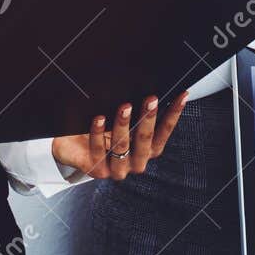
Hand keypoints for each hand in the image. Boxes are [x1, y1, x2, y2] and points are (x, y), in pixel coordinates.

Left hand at [52, 91, 188, 179]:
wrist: (74, 146)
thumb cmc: (103, 130)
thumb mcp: (123, 120)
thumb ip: (137, 110)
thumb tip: (149, 84)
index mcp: (147, 150)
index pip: (164, 133)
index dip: (174, 114)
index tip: (181, 95)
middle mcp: (136, 162)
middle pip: (145, 141)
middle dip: (148, 118)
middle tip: (151, 99)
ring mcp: (116, 169)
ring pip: (122, 147)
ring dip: (123, 125)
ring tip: (125, 106)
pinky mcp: (96, 170)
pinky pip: (98, 150)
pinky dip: (98, 133)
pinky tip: (98, 118)